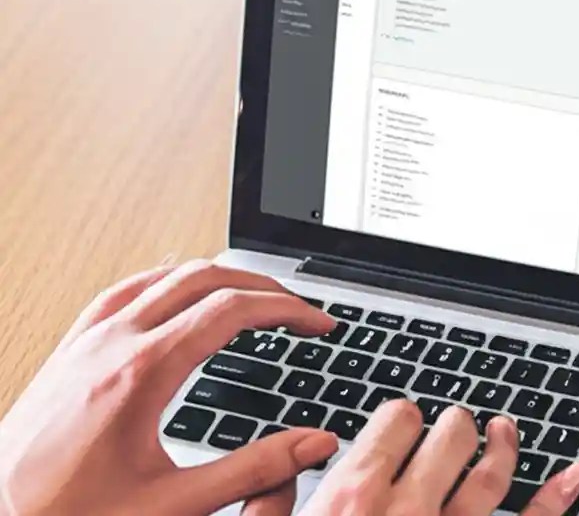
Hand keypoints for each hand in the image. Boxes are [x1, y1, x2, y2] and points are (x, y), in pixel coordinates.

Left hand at [0, 260, 339, 514]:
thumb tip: (312, 445)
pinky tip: (180, 292)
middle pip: (206, 277)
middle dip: (264, 287)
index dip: (289, 310)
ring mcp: (87, 341)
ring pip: (166, 274)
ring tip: (255, 296)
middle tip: (300, 309)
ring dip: (220, 276)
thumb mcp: (173, 505)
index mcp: (142, 372)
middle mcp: (113, 343)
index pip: (234, 310)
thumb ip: (253, 471)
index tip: (318, 323)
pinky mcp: (70, 351)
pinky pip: (125, 290)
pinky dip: (169, 280)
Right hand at [255, 402, 578, 515]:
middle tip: (452, 428)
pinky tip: (574, 476)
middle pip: (450, 435)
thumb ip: (266, 508)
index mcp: (350, 499)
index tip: (402, 425)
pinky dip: (556, 499)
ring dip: (504, 445)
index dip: (403, 417)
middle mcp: (407, 511)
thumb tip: (283, 468)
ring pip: (493, 474)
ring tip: (504, 432)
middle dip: (453, 425)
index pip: (396, 420)